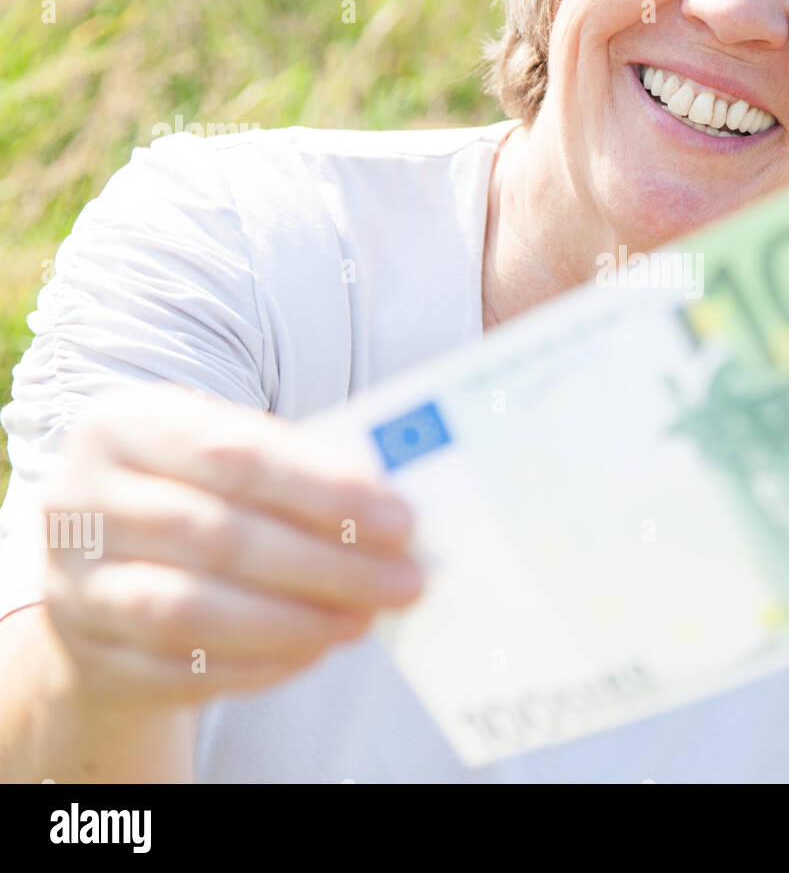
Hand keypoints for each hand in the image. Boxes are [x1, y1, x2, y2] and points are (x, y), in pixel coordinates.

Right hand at [38, 382, 421, 708]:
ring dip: (296, 620)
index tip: (401, 520)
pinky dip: (260, 663)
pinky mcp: (89, 654)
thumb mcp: (230, 456)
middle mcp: (83, 501)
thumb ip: (299, 471)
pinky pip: (181, 669)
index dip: (324, 488)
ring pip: (193, 608)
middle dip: (328, 563)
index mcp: (125, 424)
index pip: (236, 453)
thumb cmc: (197, 494)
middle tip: (405, 580)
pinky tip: (315, 649)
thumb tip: (394, 515)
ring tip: (365, 619)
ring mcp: (77, 583)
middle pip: (220, 535)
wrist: (107, 570)